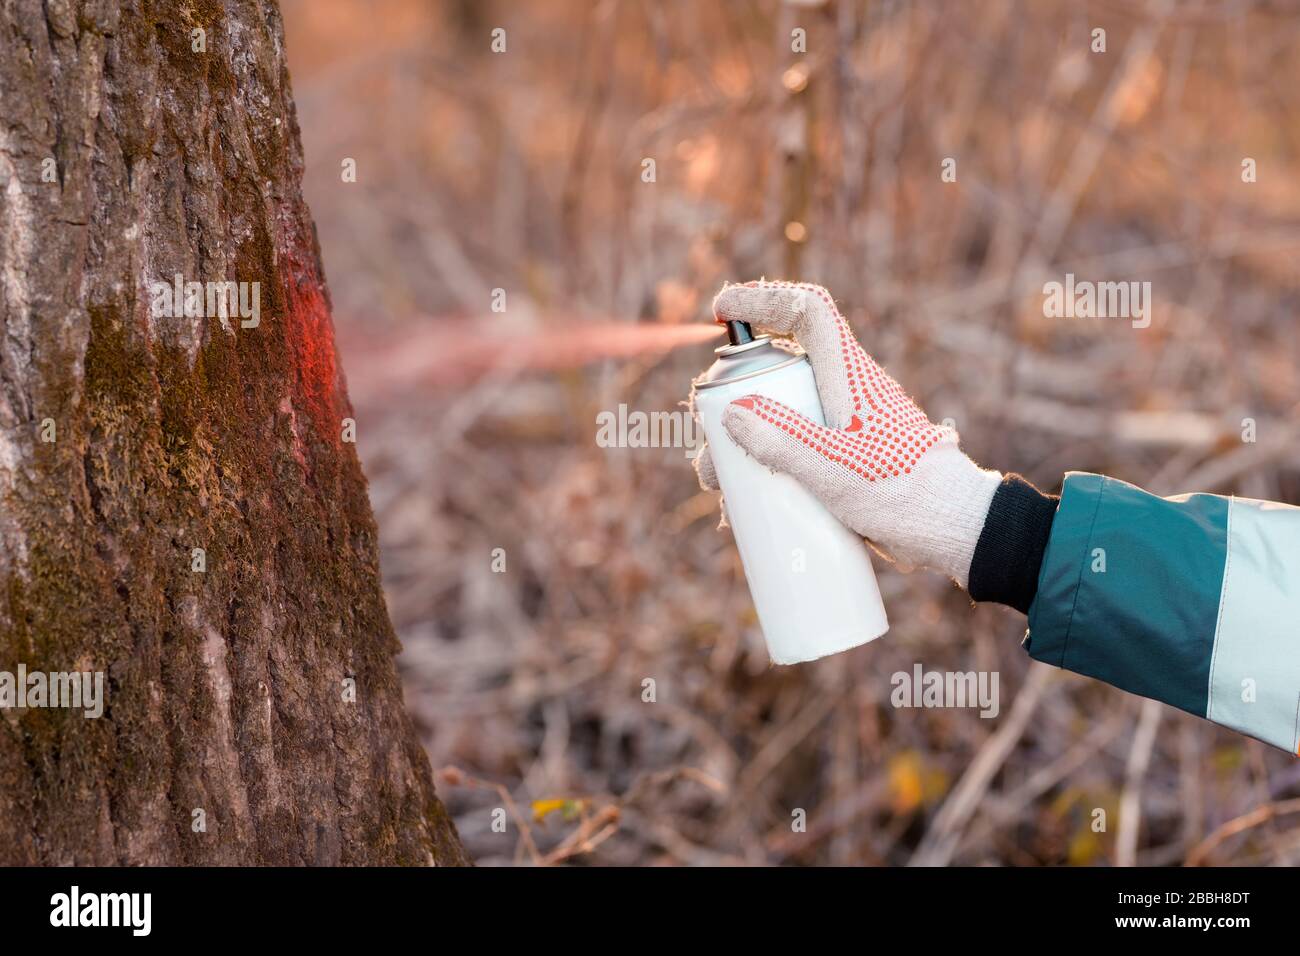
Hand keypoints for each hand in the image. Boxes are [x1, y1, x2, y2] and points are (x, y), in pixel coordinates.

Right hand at [693, 280, 1000, 587]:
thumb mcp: (836, 471)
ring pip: (777, 416)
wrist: (952, 531)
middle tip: (708, 447)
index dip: (764, 300)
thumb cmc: (905, 494)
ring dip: (740, 445)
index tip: (722, 312)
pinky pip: (791, 450)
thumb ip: (783, 443)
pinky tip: (746, 509)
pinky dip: (763, 469)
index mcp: (849, 377)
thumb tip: (731, 414)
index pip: (808, 313)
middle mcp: (843, 393)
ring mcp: (841, 426)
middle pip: (775, 373)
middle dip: (730, 404)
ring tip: (720, 488)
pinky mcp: (841, 459)